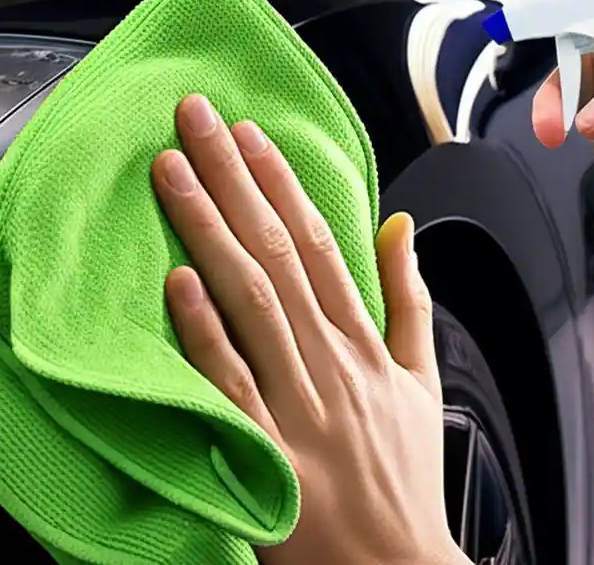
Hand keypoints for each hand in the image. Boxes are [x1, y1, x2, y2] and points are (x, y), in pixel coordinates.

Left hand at [151, 94, 469, 564]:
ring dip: (208, 229)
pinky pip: (229, 383)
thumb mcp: (422, 380)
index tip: (247, 131)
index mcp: (362, 343)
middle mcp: (329, 362)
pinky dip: (204, 331)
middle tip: (193, 118)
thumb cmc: (403, 476)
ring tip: (171, 171)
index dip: (279, 181)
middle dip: (232, 178)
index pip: (317, 242)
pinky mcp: (263, 451)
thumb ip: (410, 300)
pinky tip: (175, 281)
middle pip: (275, 252)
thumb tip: (401, 227)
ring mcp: (296, 405)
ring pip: (249, 300)